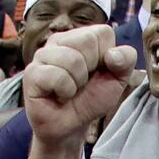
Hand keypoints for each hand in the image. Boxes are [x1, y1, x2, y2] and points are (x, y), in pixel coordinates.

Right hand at [24, 25, 135, 158]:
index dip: (106, 57)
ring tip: (70, 90)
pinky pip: (56, 76)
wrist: (71, 126)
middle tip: (82, 83)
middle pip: (87, 41)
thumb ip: (127, 60)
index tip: (97, 72)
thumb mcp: (117, 79)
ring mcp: (42, 55)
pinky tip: (58, 96)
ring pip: (72, 59)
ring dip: (77, 83)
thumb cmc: (91, 98)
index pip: (102, 33)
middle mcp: (59, 41)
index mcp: (80, 36)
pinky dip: (65, 91)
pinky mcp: (32, 73)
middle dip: (91, 69)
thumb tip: (113, 54)